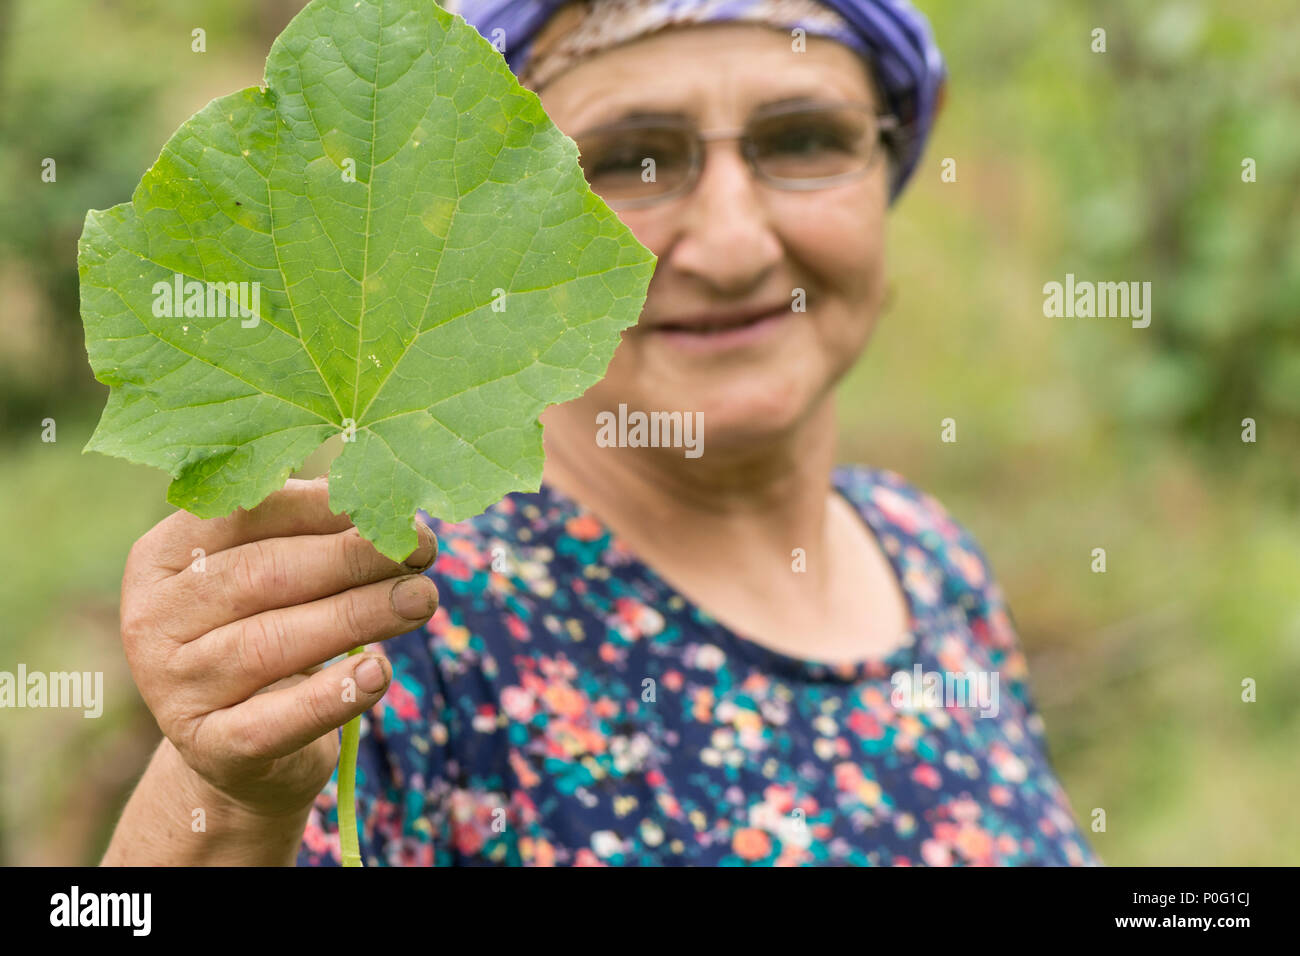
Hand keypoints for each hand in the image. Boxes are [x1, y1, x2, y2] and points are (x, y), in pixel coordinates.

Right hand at [118, 477, 437, 818]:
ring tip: (421, 599)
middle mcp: (155, 620)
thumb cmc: (264, 633)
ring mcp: (174, 688)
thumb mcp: (272, 578)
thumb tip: (387, 508)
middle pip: (262, 576)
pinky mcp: (210, 748)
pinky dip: (331, 696)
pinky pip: (275, 721)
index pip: (244, 516)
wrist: (234, 749)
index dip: (323, 508)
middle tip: (420, 551)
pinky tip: (379, 671)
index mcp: (163, 557)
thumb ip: (312, 537)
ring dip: (358, 615)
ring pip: (271, 642)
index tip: (390, 509)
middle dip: (351, 559)